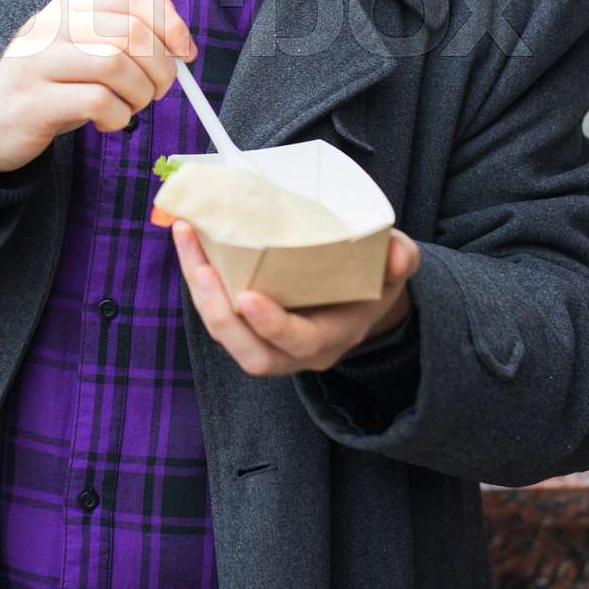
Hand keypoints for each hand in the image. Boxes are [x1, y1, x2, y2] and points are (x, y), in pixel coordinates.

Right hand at [0, 0, 196, 174]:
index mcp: (68, 9)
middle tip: (158, 91)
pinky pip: (98, 102)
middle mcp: (52, 27)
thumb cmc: (47, 87)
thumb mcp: (78, 50)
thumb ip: (118, 39)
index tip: (185, 52)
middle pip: (130, 33)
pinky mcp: (36, 101)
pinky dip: (118, 118)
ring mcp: (39, 62)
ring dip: (140, 94)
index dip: (170, 23)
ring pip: (117, 66)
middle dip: (161, 68)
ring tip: (130, 107)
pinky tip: (108, 122)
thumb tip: (178, 45)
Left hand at [171, 224, 420, 376]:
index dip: (273, 325)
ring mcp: (264, 339)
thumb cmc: (373, 277)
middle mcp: (292, 351)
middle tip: (203, 269)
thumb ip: (401, 259)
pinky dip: (197, 275)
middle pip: (250, 352)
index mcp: (331, 339)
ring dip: (199, 291)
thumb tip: (397, 255)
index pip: (299, 344)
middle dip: (220, 314)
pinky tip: (189, 237)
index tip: (248, 296)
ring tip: (187, 239)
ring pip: (224, 331)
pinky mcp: (244, 320)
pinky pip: (215, 308)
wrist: (356, 293)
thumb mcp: (395, 267)